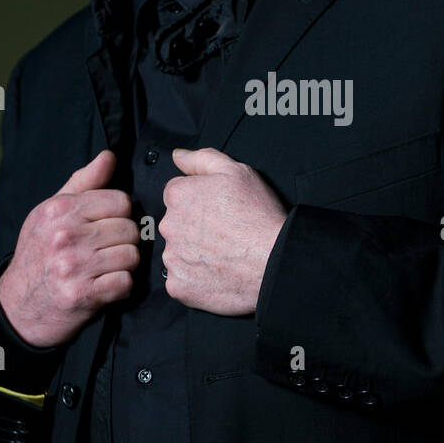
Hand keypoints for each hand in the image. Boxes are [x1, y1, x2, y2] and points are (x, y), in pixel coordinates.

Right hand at [0, 150, 139, 346]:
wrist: (18, 305)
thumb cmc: (39, 253)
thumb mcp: (52, 212)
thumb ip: (84, 182)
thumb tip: (109, 156)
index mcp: (60, 209)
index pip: (120, 201)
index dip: (119, 214)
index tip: (106, 226)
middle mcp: (65, 235)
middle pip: (129, 228)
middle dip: (123, 240)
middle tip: (106, 250)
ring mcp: (73, 267)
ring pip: (131, 255)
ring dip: (124, 264)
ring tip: (105, 267)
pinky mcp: (82, 295)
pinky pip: (125, 283)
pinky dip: (120, 287)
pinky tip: (105, 285)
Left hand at [160, 147, 288, 315]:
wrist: (274, 261)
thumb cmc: (259, 217)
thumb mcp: (236, 171)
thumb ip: (202, 159)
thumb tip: (179, 156)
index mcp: (179, 195)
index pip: (178, 195)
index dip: (200, 202)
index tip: (218, 211)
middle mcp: (169, 226)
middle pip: (176, 224)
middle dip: (194, 228)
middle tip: (224, 233)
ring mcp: (172, 258)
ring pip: (178, 253)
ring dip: (194, 254)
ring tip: (224, 255)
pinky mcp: (178, 286)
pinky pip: (180, 281)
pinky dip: (195, 280)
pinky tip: (217, 273)